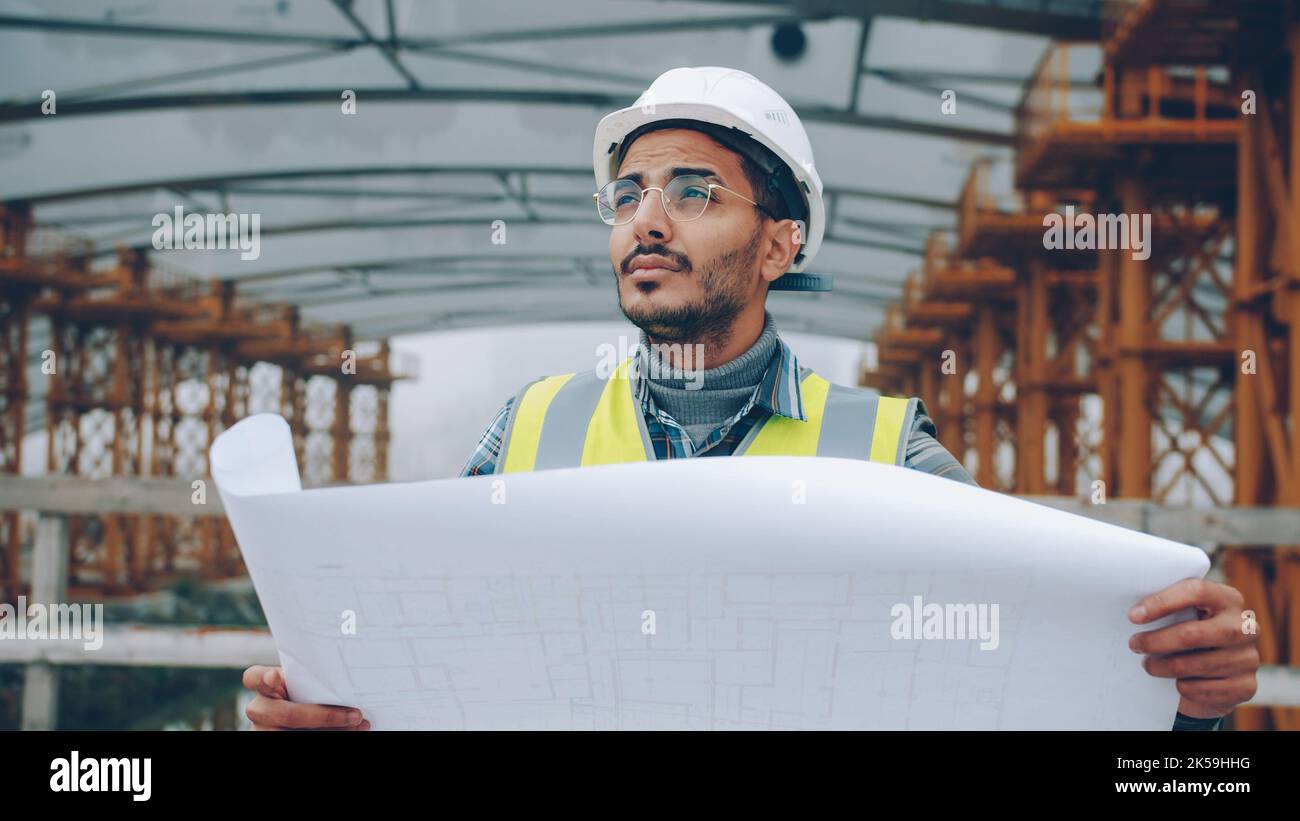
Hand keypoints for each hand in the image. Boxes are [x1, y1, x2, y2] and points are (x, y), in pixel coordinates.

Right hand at [242, 665, 369, 730]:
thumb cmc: (311, 691)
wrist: (309, 712)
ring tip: (359, 726)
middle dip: (324, 716)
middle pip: (285, 714)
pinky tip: (350, 732)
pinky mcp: (274, 739)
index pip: (254, 677)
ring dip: (332, 730)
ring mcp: (264, 729)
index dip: (263, 678)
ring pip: (292, 734)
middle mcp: (260, 708)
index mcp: (264, 684)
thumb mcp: (308, 683)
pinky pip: (298, 739)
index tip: (274, 677)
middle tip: (355, 715)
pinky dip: (331, 735)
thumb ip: (315, 681)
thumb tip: (350, 687)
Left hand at [1129, 579, 1259, 718]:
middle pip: (1194, 633)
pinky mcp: (1246, 686)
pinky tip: (1176, 682)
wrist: (1214, 674)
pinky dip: (1184, 687)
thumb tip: (1133, 612)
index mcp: (1228, 599)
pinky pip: (1206, 689)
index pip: (1196, 591)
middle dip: (1157, 641)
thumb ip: (1169, 607)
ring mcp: (1249, 658)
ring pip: (1197, 665)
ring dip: (1164, 667)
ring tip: (1148, 664)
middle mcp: (1245, 627)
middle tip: (1135, 644)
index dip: (1162, 602)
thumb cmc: (1190, 634)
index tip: (1133, 616)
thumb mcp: (1184, 615)